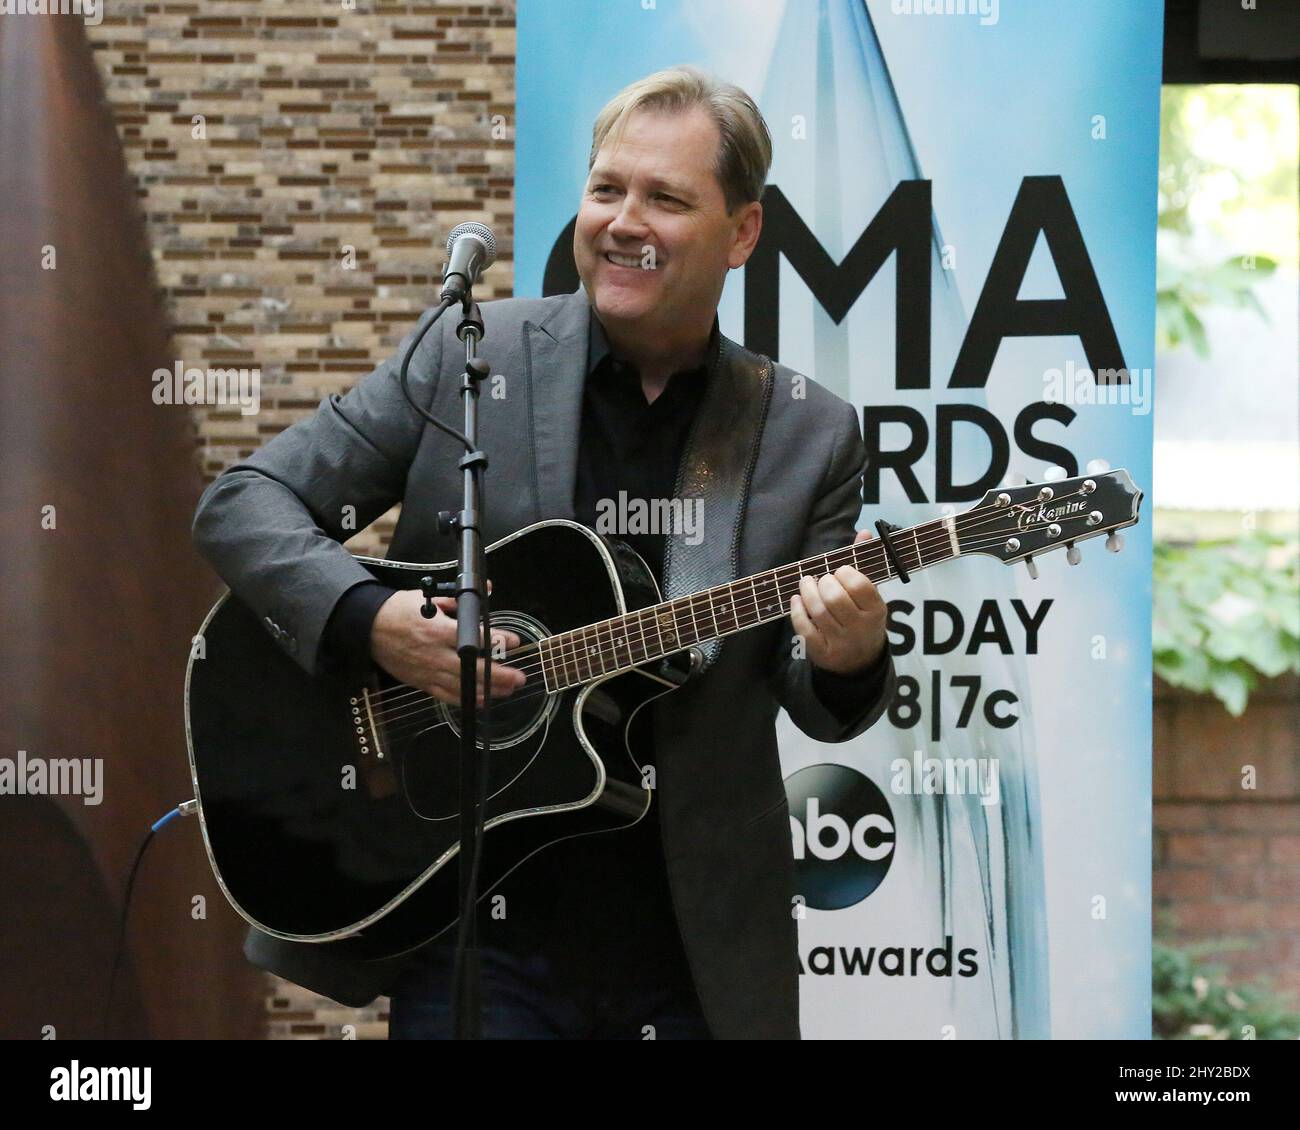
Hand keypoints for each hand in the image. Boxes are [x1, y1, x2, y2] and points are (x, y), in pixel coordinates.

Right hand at [369, 583, 527, 706]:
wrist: (368, 627)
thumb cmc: (399, 610)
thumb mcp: (430, 598)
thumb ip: (459, 598)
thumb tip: (487, 588)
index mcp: (439, 630)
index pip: (475, 638)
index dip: (497, 641)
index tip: (513, 641)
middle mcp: (436, 655)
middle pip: (474, 670)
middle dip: (500, 676)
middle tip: (519, 677)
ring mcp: (429, 672)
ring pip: (464, 687)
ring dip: (489, 690)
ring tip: (508, 689)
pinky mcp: (421, 683)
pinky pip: (447, 696)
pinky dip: (466, 699)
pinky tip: (482, 700)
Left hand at [789, 529, 887, 675]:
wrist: (860, 662)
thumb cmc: (863, 619)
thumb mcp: (870, 596)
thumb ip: (864, 564)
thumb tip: (863, 532)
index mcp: (876, 610)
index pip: (859, 585)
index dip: (844, 573)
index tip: (839, 571)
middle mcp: (860, 628)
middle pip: (835, 598)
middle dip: (823, 582)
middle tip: (821, 580)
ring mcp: (840, 643)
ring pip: (817, 612)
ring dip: (806, 592)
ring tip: (805, 583)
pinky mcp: (822, 653)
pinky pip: (804, 629)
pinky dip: (796, 611)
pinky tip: (796, 600)